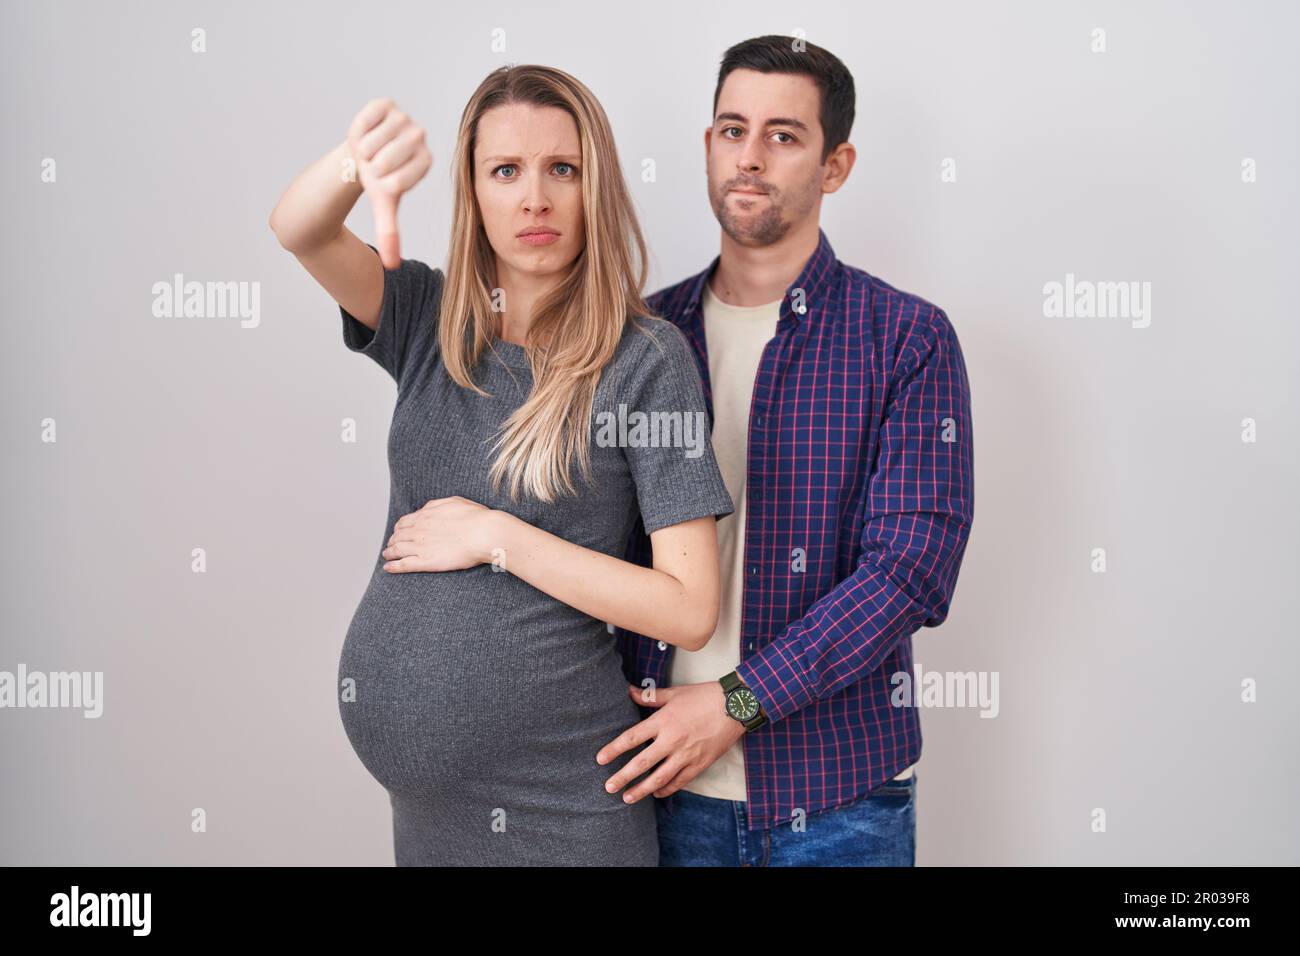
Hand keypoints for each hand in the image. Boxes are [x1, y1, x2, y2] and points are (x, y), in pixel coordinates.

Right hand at [346, 98, 432, 269]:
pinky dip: (357, 132)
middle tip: (374, 165)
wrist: (363, 153)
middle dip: (370, 169)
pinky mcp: (386, 104)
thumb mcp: (384, 205)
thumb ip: (390, 232)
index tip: (382, 180)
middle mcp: (421, 137)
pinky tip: (366, 134)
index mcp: (426, 162)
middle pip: (384, 162)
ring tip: (368, 151)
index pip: (396, 183)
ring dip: (362, 152)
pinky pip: (364, 122)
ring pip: (371, 144)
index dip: (380, 184)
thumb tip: (391, 265)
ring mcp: (404, 118)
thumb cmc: (378, 180)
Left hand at [382, 496, 497, 572]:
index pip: (404, 522)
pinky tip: (388, 568)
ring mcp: (420, 546)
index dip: (399, 528)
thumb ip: (437, 505)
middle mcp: (419, 530)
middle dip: (393, 540)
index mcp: (425, 515)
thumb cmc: (475, 518)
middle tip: (391, 545)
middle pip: (397, 536)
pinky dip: (393, 567)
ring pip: (396, 550)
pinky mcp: (426, 561)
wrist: (484, 533)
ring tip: (386, 556)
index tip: (399, 532)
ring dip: (389, 553)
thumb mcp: (454, 502)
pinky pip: (403, 565)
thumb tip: (427, 508)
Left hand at [595, 681, 746, 802]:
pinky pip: (679, 781)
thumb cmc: (704, 696)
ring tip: (627, 798)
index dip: (614, 750)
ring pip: (659, 778)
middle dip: (622, 777)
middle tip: (608, 787)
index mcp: (663, 721)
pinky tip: (656, 793)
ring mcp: (686, 755)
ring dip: (641, 790)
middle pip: (641, 763)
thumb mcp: (675, 693)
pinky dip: (666, 789)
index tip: (600, 760)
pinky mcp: (699, 764)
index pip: (632, 738)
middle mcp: (672, 740)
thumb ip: (651, 696)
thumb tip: (630, 691)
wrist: (736, 706)